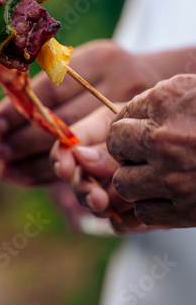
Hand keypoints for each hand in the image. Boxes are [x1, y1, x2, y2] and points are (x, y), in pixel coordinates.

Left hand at [0, 40, 157, 186]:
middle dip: (25, 139)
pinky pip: (91, 166)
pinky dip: (56, 174)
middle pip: (65, 120)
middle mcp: (120, 87)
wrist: (156, 89)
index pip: (53, 90)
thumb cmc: (104, 75)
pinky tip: (25, 177)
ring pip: (77, 147)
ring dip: (35, 161)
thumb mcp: (84, 64)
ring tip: (4, 168)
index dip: (20, 111)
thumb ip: (51, 80)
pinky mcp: (138, 143)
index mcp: (101, 60)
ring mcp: (133, 117)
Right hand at [50, 106, 142, 232]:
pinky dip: (125, 222)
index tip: (63, 168)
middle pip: (76, 179)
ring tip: (114, 206)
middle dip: (83, 190)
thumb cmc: (168, 124)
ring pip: (95, 205)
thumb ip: (107, 143)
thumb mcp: (135, 127)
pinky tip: (138, 218)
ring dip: (102, 207)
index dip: (60, 158)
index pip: (67, 147)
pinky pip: (120, 224)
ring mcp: (115, 188)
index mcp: (98, 135)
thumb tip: (79, 156)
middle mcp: (101, 164)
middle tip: (98, 200)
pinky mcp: (133, 212)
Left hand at [107, 75, 195, 227]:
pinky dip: (150, 207)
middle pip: (116, 149)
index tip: (139, 132)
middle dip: (126, 152)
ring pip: (124, 184)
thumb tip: (134, 113)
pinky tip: (166, 197)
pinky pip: (145, 213)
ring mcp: (173, 177)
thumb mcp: (192, 91)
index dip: (127, 127)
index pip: (119, 119)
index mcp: (164, 104)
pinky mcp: (187, 210)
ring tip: (155, 176)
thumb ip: (161, 100)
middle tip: (144, 154)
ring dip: (134, 181)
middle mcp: (162, 140)